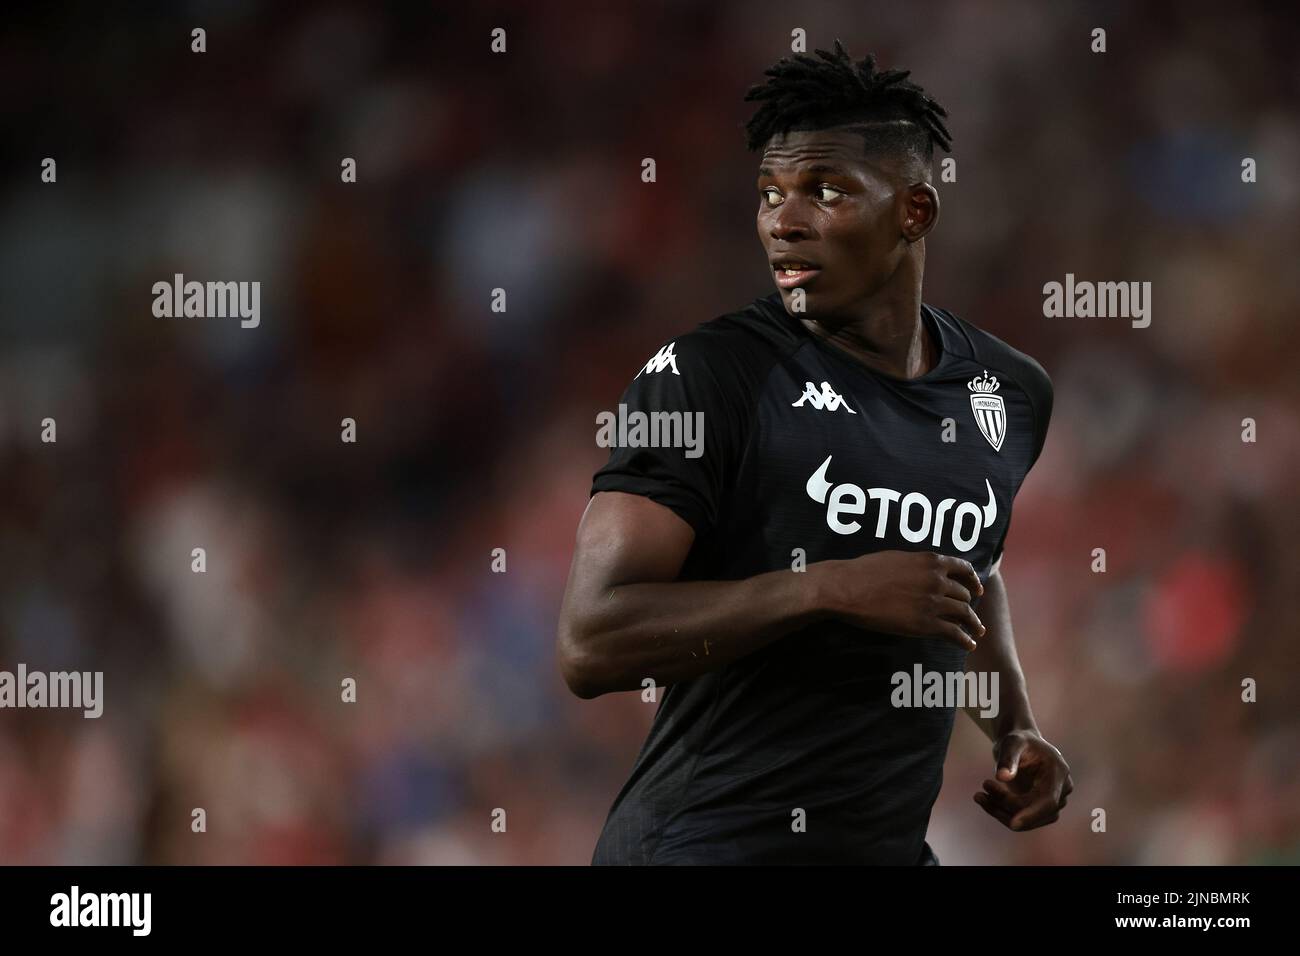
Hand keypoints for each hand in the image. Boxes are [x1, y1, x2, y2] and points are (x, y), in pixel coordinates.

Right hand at [821, 550, 985, 650]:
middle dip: (969, 605)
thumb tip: (924, 572)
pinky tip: (969, 645)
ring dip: (973, 624)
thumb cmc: (865, 571)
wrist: (848, 588)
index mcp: (931, 561)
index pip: (964, 568)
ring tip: (977, 632)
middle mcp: (938, 580)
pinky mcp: (926, 624)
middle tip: (970, 614)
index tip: (977, 589)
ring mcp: (933, 603)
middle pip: (964, 594)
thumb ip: (917, 565)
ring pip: (964, 614)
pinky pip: (954, 633)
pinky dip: (965, 640)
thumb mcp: (897, 558)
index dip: (973, 581)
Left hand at [973, 730, 1072, 830]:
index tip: (1013, 825)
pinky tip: (984, 799)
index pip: (1049, 801)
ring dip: (1000, 810)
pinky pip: (1020, 817)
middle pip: (1035, 811)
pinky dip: (1000, 810)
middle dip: (1005, 804)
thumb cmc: (1018, 740)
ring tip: (979, 796)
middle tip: (982, 789)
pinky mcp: (1039, 809)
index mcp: (1058, 773)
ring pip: (1026, 819)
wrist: (1021, 745)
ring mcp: (1052, 802)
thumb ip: (1008, 759)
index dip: (1032, 814)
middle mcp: (1060, 791)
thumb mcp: (1012, 743)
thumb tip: (1002, 777)